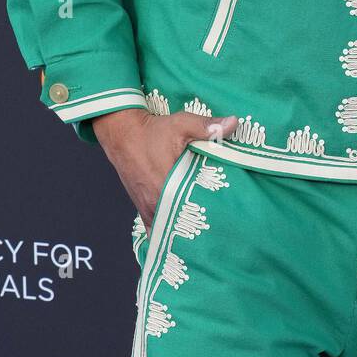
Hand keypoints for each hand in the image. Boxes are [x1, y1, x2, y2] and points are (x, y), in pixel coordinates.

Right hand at [93, 109, 237, 232]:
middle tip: (221, 223)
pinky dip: (168, 231)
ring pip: (170, 230)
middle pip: (183, 224)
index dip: (212, 215)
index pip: (194, 212)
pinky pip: (157, 228)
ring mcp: (148, 209)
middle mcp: (156, 204)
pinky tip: (182, 233)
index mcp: (167, 188)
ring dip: (185, 229)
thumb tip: (234, 123)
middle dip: (201, 225)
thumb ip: (208, 128)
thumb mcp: (182, 124)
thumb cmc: (152, 131)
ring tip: (206, 229)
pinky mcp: (143, 208)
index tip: (228, 216)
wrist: (122, 134)